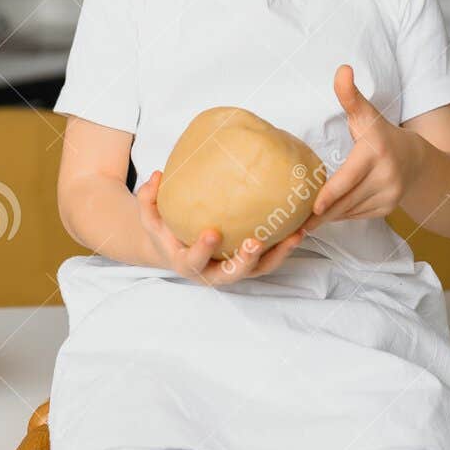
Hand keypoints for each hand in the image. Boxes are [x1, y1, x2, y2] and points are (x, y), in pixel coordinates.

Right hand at [136, 170, 307, 285]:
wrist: (178, 251)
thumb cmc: (167, 233)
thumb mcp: (151, 218)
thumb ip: (149, 199)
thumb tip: (158, 175)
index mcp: (188, 264)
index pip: (195, 260)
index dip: (203, 250)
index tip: (212, 232)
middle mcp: (213, 272)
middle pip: (232, 274)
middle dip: (245, 261)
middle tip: (255, 243)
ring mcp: (234, 269)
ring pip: (259, 270)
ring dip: (277, 255)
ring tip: (294, 235)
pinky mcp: (251, 264)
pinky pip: (271, 259)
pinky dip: (285, 247)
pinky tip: (299, 229)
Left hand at [300, 64, 418, 233]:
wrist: (417, 160)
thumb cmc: (381, 134)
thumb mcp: (366, 114)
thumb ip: (350, 95)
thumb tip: (342, 69)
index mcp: (376, 152)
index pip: (349, 177)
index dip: (330, 193)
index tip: (313, 206)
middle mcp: (386, 176)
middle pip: (346, 199)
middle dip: (321, 211)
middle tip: (295, 220)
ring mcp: (389, 196)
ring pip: (350, 211)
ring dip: (328, 215)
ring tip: (304, 220)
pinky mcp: (387, 209)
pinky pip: (357, 216)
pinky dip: (341, 215)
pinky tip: (326, 213)